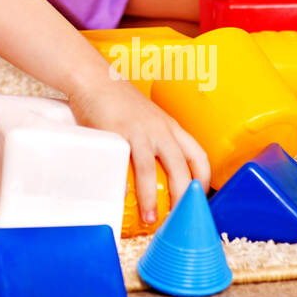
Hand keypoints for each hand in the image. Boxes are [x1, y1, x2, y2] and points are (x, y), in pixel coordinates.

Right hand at [67, 76, 210, 223]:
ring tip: (150, 218)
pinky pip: (123, 164)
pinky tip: (123, 197)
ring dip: (151, 198)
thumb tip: (154, 174)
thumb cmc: (117, 100)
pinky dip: (124, 185)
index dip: (203, 181)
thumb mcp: (146, 119)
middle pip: (181, 167)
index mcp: (170, 126)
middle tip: (179, 218)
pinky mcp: (117, 133)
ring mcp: (138, 131)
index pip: (199, 155)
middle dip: (182, 197)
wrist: (93, 78)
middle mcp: (160, 129)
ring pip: (151, 170)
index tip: (198, 198)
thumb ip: (153, 141)